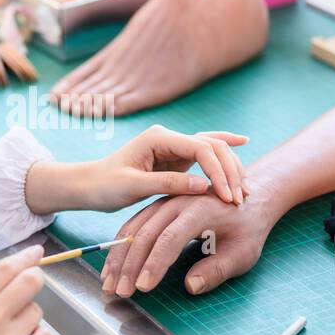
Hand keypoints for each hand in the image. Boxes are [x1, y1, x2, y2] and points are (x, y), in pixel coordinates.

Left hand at [25, 125, 248, 214]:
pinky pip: (206, 155)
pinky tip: (243, 144)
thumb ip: (168, 184)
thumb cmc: (105, 186)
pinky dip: (223, 155)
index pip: (201, 148)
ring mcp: (174, 146)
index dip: (218, 172)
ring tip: (245, 190)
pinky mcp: (176, 158)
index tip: (228, 197)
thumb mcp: (133, 187)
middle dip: (230, 170)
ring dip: (230, 167)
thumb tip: (204, 187)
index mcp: (158, 138)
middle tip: (241, 197)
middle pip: (212, 145)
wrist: (90, 185)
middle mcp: (169, 137)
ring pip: (213, 149)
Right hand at [100, 187, 278, 297]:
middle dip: (130, 265)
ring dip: (120, 257)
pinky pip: (135, 226)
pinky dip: (121, 247)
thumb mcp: (243, 253)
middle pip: (146, 233)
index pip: (170, 238)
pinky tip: (113, 266)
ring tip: (109, 284)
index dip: (155, 263)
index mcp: (200, 210)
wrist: (249, 201)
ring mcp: (165, 203)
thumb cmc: (247, 229)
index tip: (144, 287)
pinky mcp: (158, 208)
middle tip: (121, 292)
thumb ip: (217, 270)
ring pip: (135, 229)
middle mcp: (178, 202)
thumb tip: (190, 286)